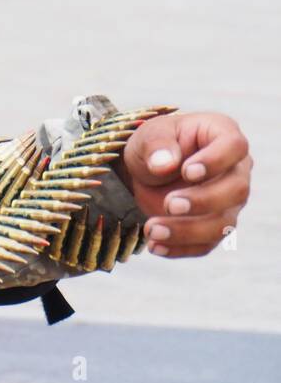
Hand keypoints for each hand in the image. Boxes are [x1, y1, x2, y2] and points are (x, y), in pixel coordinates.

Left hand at [120, 112, 251, 257]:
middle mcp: (235, 169)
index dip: (215, 161)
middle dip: (203, 201)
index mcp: (222, 135)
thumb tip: (165, 164)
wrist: (146, 170)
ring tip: (152, 230)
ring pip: (224, 223)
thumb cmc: (154, 144)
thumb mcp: (148, 134)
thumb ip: (156, 144)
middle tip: (169, 204)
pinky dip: (181, 248)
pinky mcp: (214, 225)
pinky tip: (157, 246)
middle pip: (236, 190)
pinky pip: (206, 243)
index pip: (234, 146)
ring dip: (188, 231)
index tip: (187, 171)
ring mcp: (229, 201)